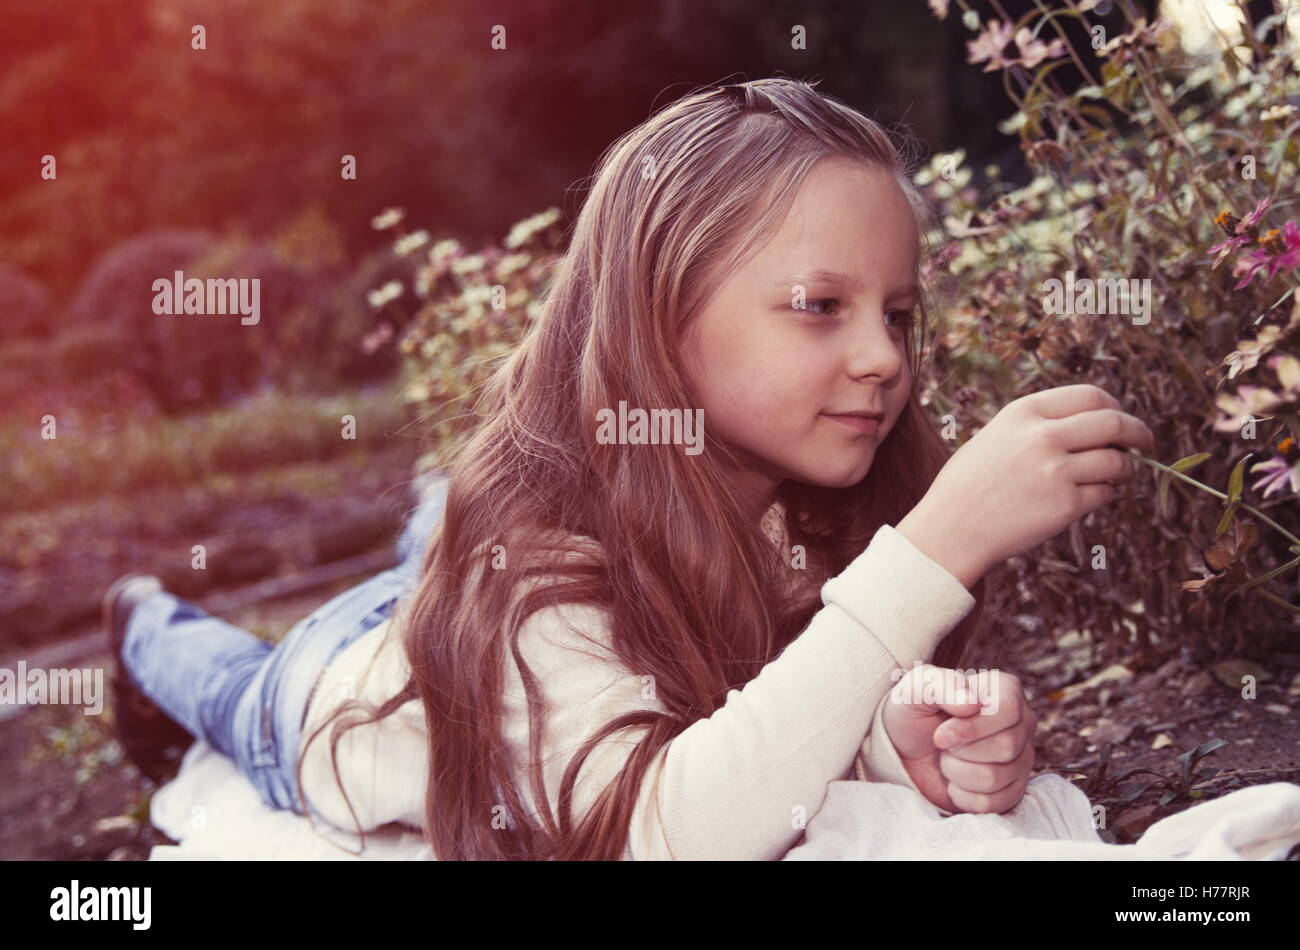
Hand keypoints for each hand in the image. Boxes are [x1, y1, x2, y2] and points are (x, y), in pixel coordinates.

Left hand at [880, 664, 1036, 813]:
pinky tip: (952, 781)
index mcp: (1005, 690)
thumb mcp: (917, 688)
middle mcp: (1022, 723)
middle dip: (959, 750)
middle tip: (942, 742)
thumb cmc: (914, 710)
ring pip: (995, 777)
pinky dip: (962, 796)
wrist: (904, 746)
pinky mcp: (1012, 790)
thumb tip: (972, 704)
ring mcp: (1021, 759)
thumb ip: (942, 686)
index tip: (940, 735)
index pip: (1007, 711)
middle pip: (1005, 747)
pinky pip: (993, 804)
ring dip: (956, 772)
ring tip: (946, 758)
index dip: (971, 728)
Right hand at [897, 384, 1155, 589]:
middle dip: (1137, 432)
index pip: (1090, 396)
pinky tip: (1090, 496)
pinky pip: (1104, 493)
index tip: (1121, 416)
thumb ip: (1038, 424)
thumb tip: (1092, 421)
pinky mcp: (1065, 505)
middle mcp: (1043, 436)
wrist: (951, 528)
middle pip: (1113, 422)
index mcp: (1024, 412)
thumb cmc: (969, 483)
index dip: (1114, 405)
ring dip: (1126, 467)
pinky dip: (1105, 493)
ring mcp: (1056, 471)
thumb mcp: (997, 435)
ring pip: (1116, 461)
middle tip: (1145, 442)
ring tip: (1119, 473)